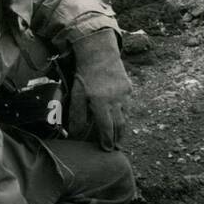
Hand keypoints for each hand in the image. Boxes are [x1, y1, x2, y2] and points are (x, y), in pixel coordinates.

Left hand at [70, 31, 132, 150]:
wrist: (99, 53)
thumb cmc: (85, 75)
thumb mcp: (77, 94)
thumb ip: (77, 115)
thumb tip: (75, 134)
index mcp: (100, 101)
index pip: (106, 127)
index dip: (106, 140)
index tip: (106, 149)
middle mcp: (115, 99)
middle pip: (119, 125)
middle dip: (117, 139)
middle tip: (114, 149)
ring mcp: (124, 94)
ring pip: (126, 117)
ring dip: (123, 130)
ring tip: (119, 140)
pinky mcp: (129, 89)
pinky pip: (128, 107)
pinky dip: (125, 116)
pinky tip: (121, 122)